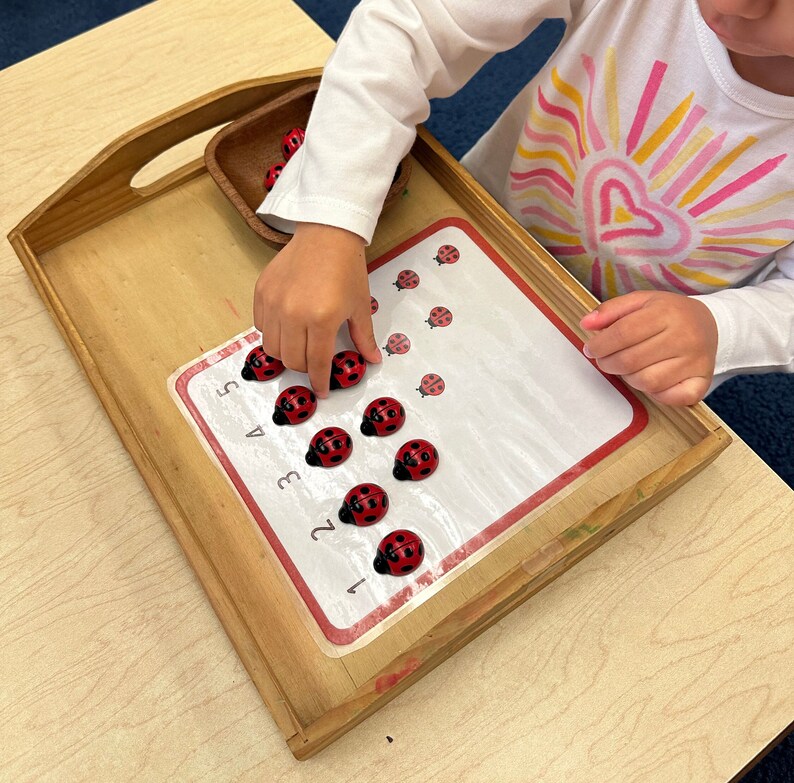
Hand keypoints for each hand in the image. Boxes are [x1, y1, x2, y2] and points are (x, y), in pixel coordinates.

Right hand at [253, 222, 381, 397]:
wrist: (327, 233)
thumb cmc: (346, 267)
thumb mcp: (359, 305)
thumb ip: (363, 337)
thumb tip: (372, 360)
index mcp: (322, 319)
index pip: (317, 364)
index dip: (319, 382)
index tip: (321, 390)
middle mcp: (294, 314)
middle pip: (292, 360)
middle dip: (305, 368)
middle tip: (315, 363)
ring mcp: (275, 303)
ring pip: (272, 348)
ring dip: (287, 354)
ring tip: (300, 347)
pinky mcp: (262, 292)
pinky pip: (262, 326)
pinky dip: (273, 334)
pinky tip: (287, 328)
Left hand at [580, 291, 717, 405]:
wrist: (711, 324)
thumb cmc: (668, 314)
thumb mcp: (641, 301)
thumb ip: (610, 310)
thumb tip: (586, 324)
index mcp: (667, 312)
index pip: (623, 332)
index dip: (600, 345)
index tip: (591, 349)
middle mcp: (685, 337)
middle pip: (631, 360)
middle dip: (608, 363)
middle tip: (605, 360)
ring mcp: (696, 361)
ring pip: (647, 382)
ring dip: (629, 378)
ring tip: (629, 368)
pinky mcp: (702, 381)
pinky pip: (671, 397)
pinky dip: (655, 394)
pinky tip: (651, 380)